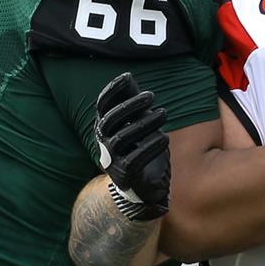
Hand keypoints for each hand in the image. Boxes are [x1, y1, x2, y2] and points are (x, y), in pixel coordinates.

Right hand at [95, 72, 170, 220]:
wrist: (142, 188)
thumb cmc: (141, 150)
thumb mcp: (138, 126)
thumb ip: (133, 107)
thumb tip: (128, 78)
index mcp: (105, 130)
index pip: (102, 108)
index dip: (111, 91)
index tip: (127, 77)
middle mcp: (104, 144)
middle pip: (109, 121)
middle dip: (129, 106)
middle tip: (151, 95)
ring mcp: (112, 161)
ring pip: (123, 138)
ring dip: (144, 123)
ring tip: (163, 113)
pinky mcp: (125, 175)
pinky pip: (135, 159)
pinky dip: (150, 146)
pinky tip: (164, 138)